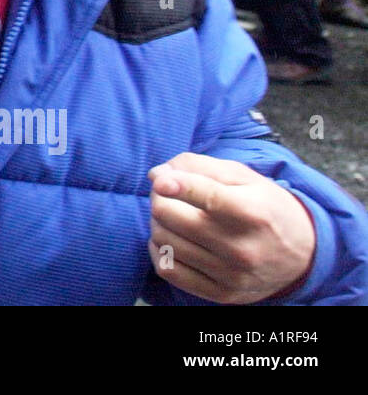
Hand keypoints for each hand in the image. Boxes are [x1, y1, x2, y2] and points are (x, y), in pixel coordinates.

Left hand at [147, 152, 315, 303]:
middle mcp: (242, 248)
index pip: (208, 197)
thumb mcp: (243, 177)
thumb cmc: (266, 207)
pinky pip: (168, 270)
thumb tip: (157, 175)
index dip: (177, 185)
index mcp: (252, 213)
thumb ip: (198, 167)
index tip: (161, 180)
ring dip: (158, 223)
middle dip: (159, 198)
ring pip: (163, 241)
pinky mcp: (221, 293)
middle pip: (171, 216)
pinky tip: (173, 239)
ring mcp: (230, 275)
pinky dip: (160, 250)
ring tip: (171, 216)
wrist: (304, 255)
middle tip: (165, 193)